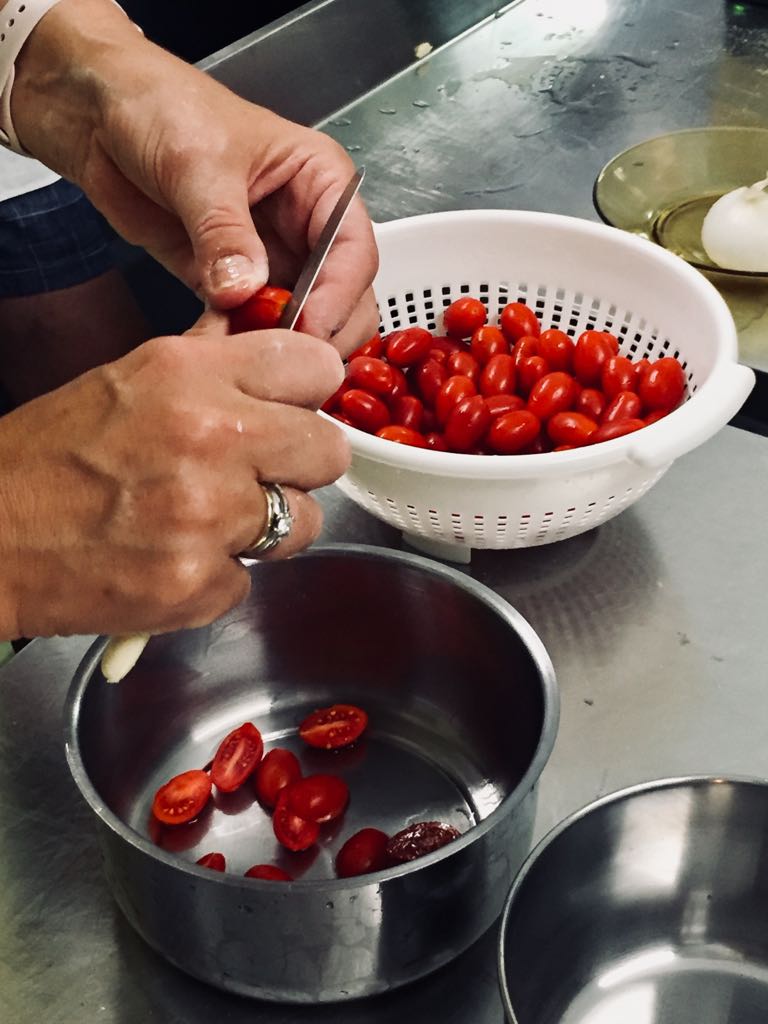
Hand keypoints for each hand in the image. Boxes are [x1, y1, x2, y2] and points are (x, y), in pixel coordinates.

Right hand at [0, 311, 349, 638]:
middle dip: (299, 464)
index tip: (297, 406)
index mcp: (190, 375)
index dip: (309, 392)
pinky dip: (219, 575)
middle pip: (329, 451)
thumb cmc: (46, 459)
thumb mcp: (129, 380)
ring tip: (208, 520)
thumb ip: (210, 366)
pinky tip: (174, 558)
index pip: (315, 367)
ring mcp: (208, 517)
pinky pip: (251, 578)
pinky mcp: (198, 584)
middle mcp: (209, 438)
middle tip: (259, 471)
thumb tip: (271, 350)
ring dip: (269, 526)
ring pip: (305, 522)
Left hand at [11, 0, 377, 340]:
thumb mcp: (197, 164)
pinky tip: (224, 350)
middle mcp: (306, 226)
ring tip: (250, 355)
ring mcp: (272, 260)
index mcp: (321, 183)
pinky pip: (253, 328)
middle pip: (342, 297)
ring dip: (281, 344)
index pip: (354, 251)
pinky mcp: (233, 284)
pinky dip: (242, 345)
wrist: (101, 115)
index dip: (338, 295)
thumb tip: (244, 289)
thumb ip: (223, 231)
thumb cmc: (162, 107)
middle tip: (285, 353)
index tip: (310, 328)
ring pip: (303, 321)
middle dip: (320, 330)